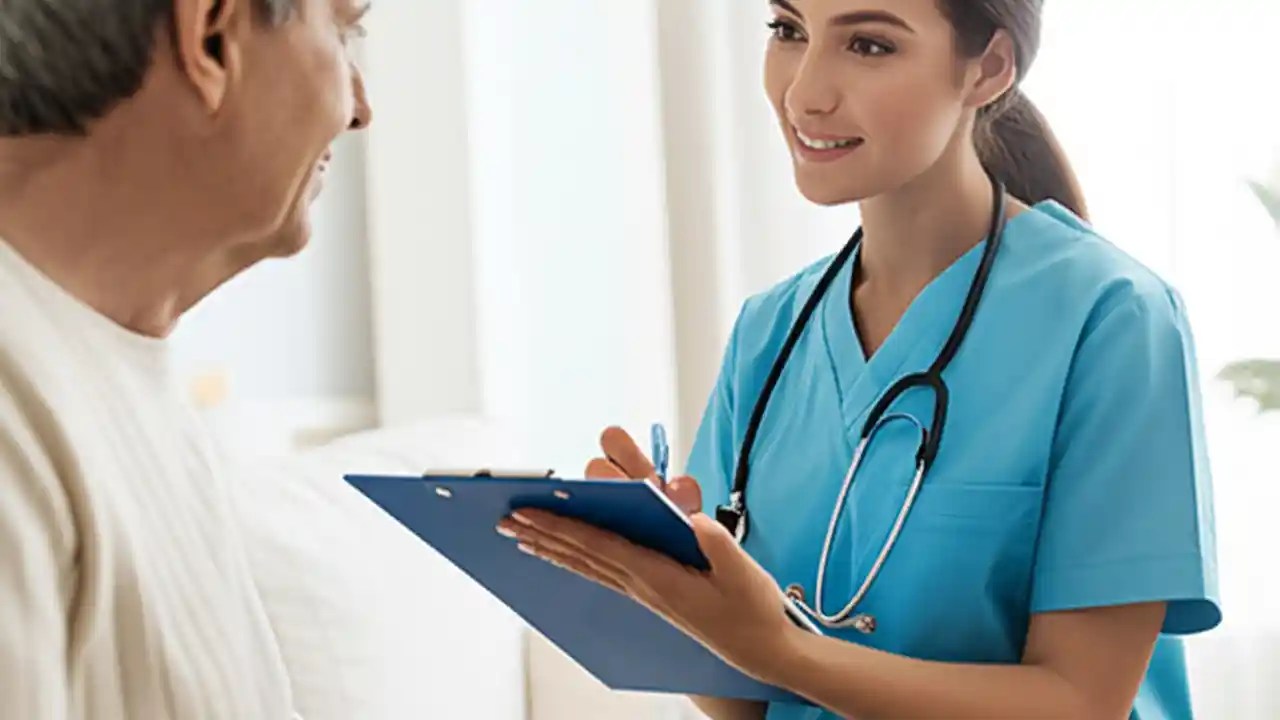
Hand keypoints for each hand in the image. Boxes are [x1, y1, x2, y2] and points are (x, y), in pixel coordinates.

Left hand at [497, 428, 797, 678]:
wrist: (761, 650)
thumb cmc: (752, 609)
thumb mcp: (744, 573)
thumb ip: (718, 545)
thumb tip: (694, 520)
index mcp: (658, 576)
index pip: (599, 544)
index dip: (563, 526)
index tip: (531, 511)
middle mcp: (642, 585)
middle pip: (581, 554)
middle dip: (542, 534)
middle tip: (504, 519)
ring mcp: (643, 592)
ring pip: (586, 565)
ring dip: (550, 548)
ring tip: (518, 535)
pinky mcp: (649, 595)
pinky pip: (601, 573)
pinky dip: (575, 560)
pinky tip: (561, 555)